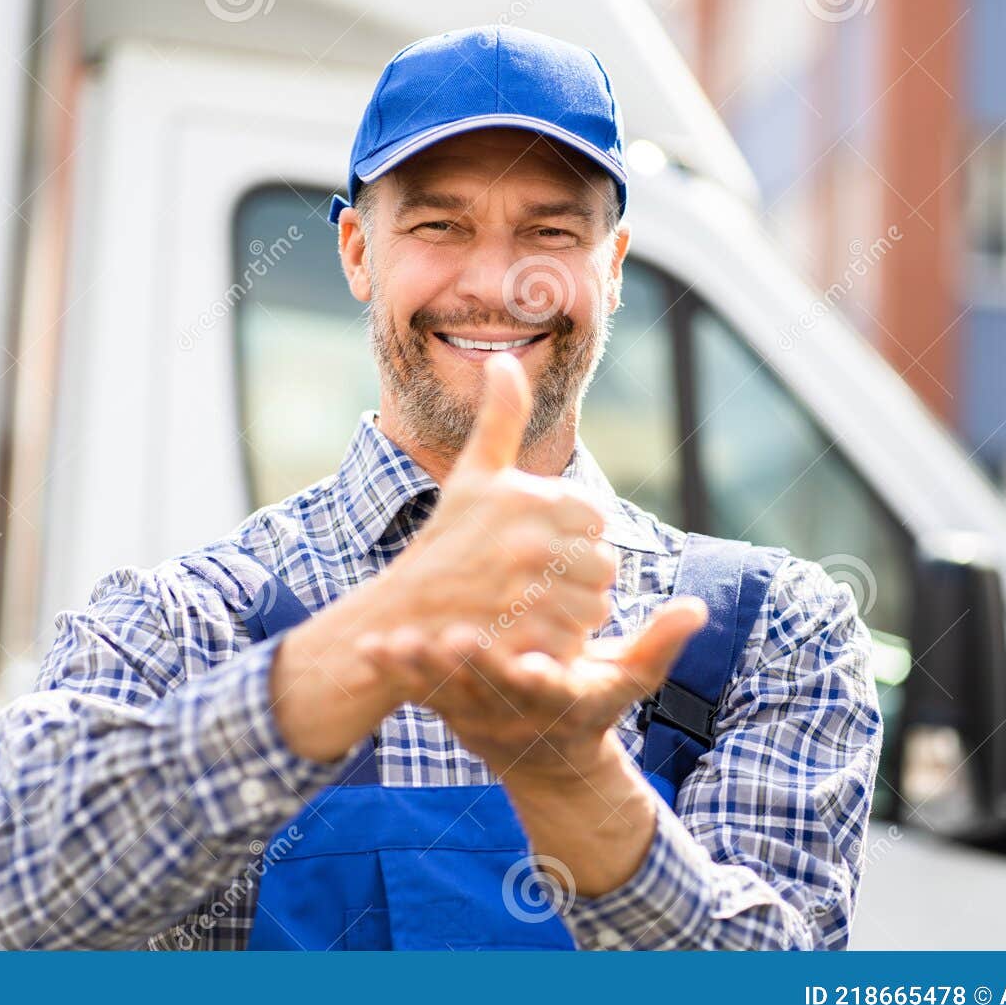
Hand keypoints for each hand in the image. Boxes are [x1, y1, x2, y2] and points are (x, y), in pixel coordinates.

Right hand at [270, 355, 618, 762]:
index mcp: (525, 498)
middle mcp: (528, 542)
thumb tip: (503, 359)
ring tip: (535, 610)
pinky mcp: (523, 639)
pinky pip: (576, 641)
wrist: (402, 615)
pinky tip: (532, 636)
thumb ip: (500, 418)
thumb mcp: (473, 477)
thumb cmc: (446, 542)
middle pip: (603, 565)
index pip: (595, 517)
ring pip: (595, 606)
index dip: (574, 535)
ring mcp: (526, 594)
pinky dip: (561, 644)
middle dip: (579, 577)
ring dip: (574, 613)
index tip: (542, 545)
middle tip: (538, 583)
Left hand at [355, 596, 707, 782]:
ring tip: (393, 641)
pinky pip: (418, 691)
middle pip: (490, 691)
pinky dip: (394, 672)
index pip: (552, 690)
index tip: (533, 662)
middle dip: (470, 667)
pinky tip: (368, 647)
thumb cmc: (594, 706)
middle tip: (450, 637)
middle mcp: (517, 713)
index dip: (540, 678)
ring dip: (419, 669)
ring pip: (446, 693)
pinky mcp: (447, 711)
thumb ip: (660, 644)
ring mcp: (478, 716)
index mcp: (563, 701)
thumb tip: (699, 607)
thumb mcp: (630, 681)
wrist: (549, 764)